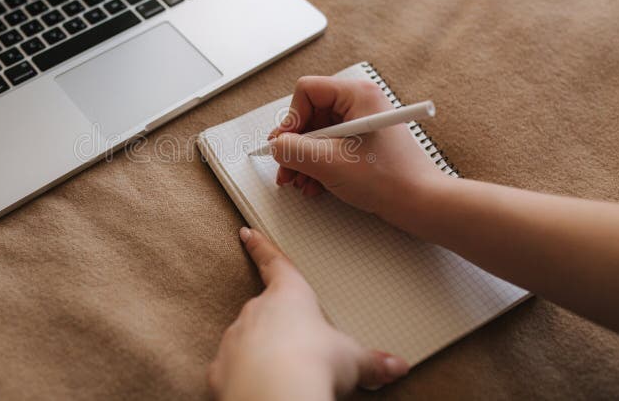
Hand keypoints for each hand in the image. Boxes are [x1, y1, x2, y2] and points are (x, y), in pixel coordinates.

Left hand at [208, 228, 408, 400]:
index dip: (261, 247)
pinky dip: (243, 373)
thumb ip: (371, 361)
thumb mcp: (352, 359)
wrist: (276, 392)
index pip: (274, 264)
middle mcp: (257, 310)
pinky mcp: (221, 367)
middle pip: (265, 308)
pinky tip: (259, 384)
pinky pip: (231, 366)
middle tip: (295, 341)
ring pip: (247, 337)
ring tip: (282, 370)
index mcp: (289, 295)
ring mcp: (236, 337)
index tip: (246, 233)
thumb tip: (397, 366)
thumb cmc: (313, 362)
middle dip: (277, 322)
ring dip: (261, 349)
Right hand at [269, 76, 445, 229]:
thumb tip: (275, 145)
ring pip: (318, 134)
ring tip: (299, 182)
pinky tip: (314, 186)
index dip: (291, 119)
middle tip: (285, 169)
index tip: (286, 146)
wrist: (422, 204)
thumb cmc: (389, 179)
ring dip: (303, 160)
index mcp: (357, 94)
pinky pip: (330, 147)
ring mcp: (363, 123)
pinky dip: (318, 166)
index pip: (307, 91)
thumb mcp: (328, 163)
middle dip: (295, 146)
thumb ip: (293, 150)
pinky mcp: (364, 143)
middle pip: (310, 114)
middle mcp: (360, 103)